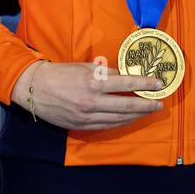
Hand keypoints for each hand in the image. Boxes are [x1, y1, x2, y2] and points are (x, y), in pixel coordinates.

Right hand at [10, 60, 164, 130]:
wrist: (35, 89)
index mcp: (94, 82)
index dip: (145, 84)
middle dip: (146, 104)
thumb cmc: (60, 73)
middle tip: (159, 103)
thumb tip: (127, 76)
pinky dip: (121, 122)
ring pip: (119, 118)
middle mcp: (92, 101)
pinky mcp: (82, 126)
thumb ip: (107, 73)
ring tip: (148, 111)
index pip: (127, 83)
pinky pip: (107, 125)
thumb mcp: (85, 67)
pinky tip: (129, 118)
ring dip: (136, 115)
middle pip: (127, 105)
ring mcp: (87, 116)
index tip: (158, 84)